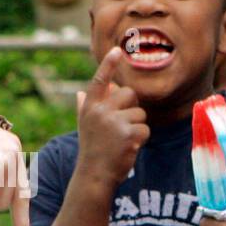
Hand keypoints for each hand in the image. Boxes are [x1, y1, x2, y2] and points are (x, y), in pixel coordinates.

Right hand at [74, 47, 149, 187]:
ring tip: (122, 141)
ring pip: (140, 113)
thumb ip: (84, 107)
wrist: (94, 176)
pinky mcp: (128, 133)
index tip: (117, 50)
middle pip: (129, 94)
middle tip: (122, 126)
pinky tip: (129, 148)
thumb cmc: (91, 150)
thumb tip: (80, 93)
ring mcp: (114, 122)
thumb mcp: (85, 126)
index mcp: (89, 107)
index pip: (100, 81)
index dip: (109, 65)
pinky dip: (141, 139)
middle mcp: (100, 111)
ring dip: (136, 127)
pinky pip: (145, 129)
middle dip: (131, 108)